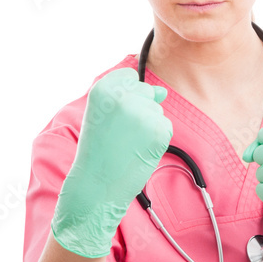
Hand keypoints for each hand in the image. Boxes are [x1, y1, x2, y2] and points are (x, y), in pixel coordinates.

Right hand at [52, 68, 172, 257]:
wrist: (96, 185)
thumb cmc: (99, 150)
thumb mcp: (106, 115)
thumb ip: (132, 96)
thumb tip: (162, 91)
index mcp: (103, 88)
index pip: (130, 76)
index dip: (127, 95)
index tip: (116, 114)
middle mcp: (124, 96)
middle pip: (146, 92)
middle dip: (139, 110)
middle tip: (120, 134)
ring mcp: (143, 112)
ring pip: (157, 110)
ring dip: (148, 126)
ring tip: (127, 143)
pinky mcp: (159, 129)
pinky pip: (166, 126)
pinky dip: (157, 139)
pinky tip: (139, 150)